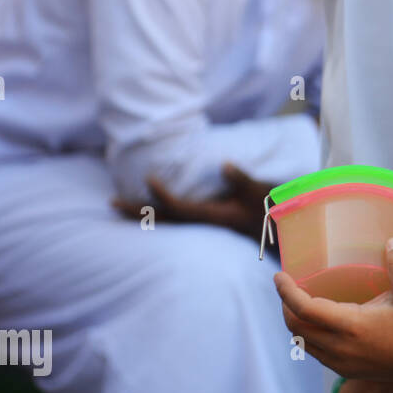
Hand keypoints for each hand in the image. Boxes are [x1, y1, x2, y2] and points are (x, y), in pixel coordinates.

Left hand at [111, 162, 274, 242]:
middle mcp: (205, 224)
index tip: (148, 179)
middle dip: (138, 212)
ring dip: (143, 214)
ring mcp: (205, 224)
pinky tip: (148, 212)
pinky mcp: (207, 222)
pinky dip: (159, 215)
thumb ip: (241, 179)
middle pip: (165, 220)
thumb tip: (224, 164)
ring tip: (120, 208)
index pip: (181, 208)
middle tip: (110, 203)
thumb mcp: (259, 191)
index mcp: (214, 218)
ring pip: (168, 222)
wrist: (282, 229)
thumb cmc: (271, 209)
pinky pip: (176, 220)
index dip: (163, 195)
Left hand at [274, 237, 392, 386]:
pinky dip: (307, 334)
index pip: (304, 309)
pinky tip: (318, 322)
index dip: (286, 292)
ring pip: (301, 340)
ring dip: (295, 320)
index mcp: (350, 326)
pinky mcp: (342, 369)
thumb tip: (392, 241)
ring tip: (300, 302)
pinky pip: (313, 350)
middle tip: (288, 286)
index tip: (279, 275)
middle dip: (285, 305)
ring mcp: (338, 361)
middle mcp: (338, 346)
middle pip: (294, 326)